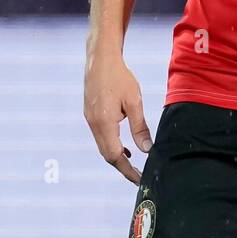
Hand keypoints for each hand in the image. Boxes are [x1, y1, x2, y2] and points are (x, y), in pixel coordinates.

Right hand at [84, 45, 152, 183]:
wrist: (100, 58)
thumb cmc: (119, 77)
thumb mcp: (134, 102)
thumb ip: (139, 127)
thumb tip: (146, 150)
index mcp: (104, 123)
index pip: (115, 156)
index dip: (127, 170)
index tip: (139, 179)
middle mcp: (93, 124)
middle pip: (107, 155)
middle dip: (122, 167)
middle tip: (138, 176)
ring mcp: (90, 119)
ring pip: (103, 146)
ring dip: (117, 157)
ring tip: (133, 164)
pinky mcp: (90, 114)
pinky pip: (101, 137)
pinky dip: (112, 145)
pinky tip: (124, 146)